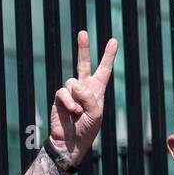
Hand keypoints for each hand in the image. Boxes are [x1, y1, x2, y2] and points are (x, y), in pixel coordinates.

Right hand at [48, 31, 118, 166]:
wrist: (70, 142)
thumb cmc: (87, 129)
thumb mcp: (96, 114)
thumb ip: (89, 97)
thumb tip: (75, 84)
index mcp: (98, 90)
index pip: (104, 70)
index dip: (108, 56)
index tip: (113, 41)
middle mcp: (84, 88)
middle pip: (83, 64)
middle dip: (83, 48)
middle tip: (83, 32)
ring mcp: (70, 92)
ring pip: (72, 83)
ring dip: (77, 99)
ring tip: (79, 113)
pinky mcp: (59, 98)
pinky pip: (64, 92)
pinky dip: (69, 102)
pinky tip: (72, 112)